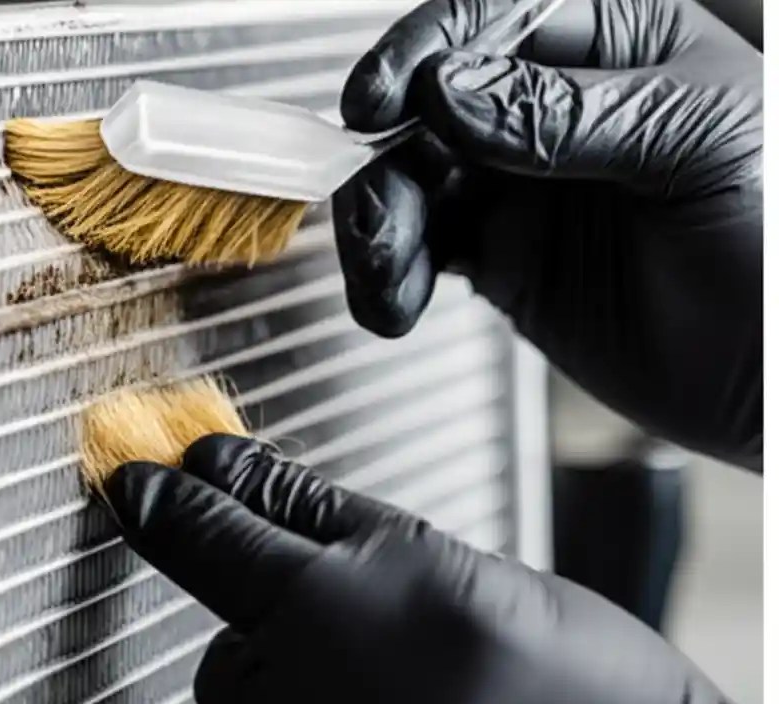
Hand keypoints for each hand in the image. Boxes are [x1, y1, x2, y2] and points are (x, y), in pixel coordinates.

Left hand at [103, 434, 749, 703]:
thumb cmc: (540, 671)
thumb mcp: (410, 555)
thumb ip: (297, 506)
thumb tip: (211, 460)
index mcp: (289, 639)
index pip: (199, 544)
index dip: (164, 499)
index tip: (133, 477)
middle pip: (231, 633)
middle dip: (276, 601)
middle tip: (378, 601)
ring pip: (264, 683)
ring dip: (307, 656)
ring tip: (412, 659)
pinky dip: (324, 695)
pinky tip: (405, 697)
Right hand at [333, 0, 762, 470]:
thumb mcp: (698, 145)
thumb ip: (570, 113)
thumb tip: (449, 92)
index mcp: (622, 46)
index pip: (498, 17)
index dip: (424, 51)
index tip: (381, 101)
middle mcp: (560, 108)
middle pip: (430, 104)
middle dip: (388, 157)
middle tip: (381, 213)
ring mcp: (527, 185)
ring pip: (412, 178)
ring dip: (379, 223)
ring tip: (390, 272)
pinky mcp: (506, 257)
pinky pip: (421, 248)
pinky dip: (391, 275)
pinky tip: (399, 301)